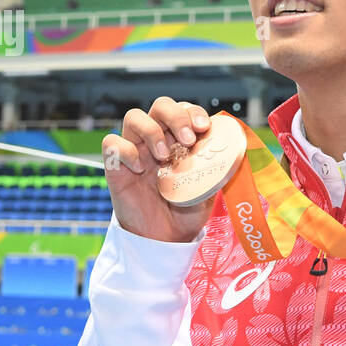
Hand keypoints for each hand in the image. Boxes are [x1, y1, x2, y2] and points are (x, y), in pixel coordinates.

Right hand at [103, 97, 216, 242]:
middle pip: (160, 105)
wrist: (165, 239)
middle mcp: (157, 140)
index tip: (204, 127)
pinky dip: (125, 150)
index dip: (193, 112)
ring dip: (152, 131)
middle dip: (176, 116)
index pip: (184, 110)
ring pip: (134, 117)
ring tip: (164, 156)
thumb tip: (233, 155)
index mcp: (180, 141)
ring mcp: (136, 150)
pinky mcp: (116, 166)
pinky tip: (139, 168)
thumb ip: (216, 171)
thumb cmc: (186, 212)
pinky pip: (112, 143)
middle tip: (187, 139)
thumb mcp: (208, 190)